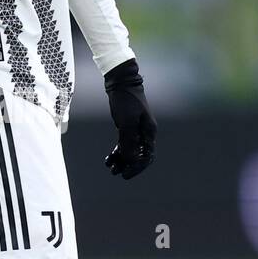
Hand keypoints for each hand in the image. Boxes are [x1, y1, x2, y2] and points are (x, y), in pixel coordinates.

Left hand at [104, 58, 156, 178]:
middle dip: (128, 166)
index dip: (137, 167)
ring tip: (110, 168)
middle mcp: (145, 133)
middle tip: (117, 174)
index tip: (126, 175)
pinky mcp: (127, 127)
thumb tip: (131, 160)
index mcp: (149, 132)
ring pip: (130, 151)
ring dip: (121, 161)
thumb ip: (129, 141)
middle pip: (139, 156)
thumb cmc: (126, 100)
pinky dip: (117, 152)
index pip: (147, 156)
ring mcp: (136, 130)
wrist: (120, 83)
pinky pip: (124, 144)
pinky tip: (108, 159)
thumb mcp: (126, 122)